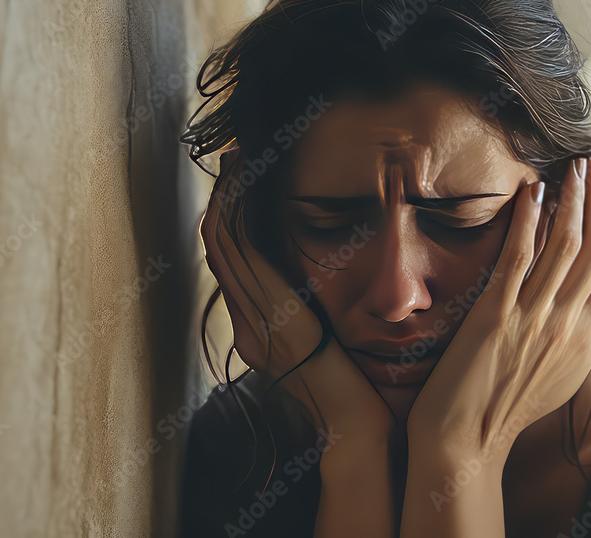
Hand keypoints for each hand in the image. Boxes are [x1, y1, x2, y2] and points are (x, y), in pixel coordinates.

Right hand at [200, 149, 394, 444]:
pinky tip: (244, 181)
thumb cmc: (367, 394)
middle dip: (227, 199)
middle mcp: (249, 321)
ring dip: (228, 199)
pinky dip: (235, 212)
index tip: (249, 180)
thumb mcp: (346, 347)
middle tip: (236, 157)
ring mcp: (251, 318)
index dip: (238, 218)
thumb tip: (362, 285)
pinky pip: (236, 250)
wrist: (359, 432)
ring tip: (238, 159)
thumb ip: (336, 317)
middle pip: (224, 246)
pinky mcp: (263, 311)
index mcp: (266, 329)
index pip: (240, 262)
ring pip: (223, 242)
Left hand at [407, 153, 590, 457]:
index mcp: (587, 335)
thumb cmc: (501, 406)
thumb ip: (571, 333)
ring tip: (573, 166)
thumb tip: (579, 299)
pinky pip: (519, 260)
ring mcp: (535, 320)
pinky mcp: (495, 318)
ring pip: (569, 246)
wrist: (464, 441)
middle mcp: (570, 324)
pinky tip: (531, 193)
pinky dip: (528, 221)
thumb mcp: (556, 372)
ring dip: (574, 198)